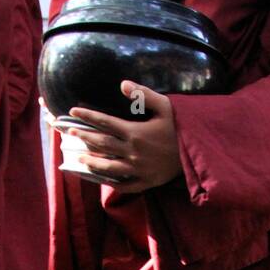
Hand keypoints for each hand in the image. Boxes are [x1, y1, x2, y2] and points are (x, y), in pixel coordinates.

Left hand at [67, 81, 181, 191]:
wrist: (199, 153)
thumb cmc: (181, 127)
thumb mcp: (166, 106)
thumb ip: (144, 94)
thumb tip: (123, 84)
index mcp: (135, 132)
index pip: (105, 123)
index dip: (88, 116)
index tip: (73, 112)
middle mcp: (133, 152)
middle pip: (102, 144)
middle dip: (84, 137)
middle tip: (70, 133)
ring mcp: (138, 169)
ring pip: (108, 167)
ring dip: (92, 162)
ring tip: (80, 159)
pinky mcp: (146, 181)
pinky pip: (125, 185)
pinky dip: (112, 182)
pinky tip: (103, 179)